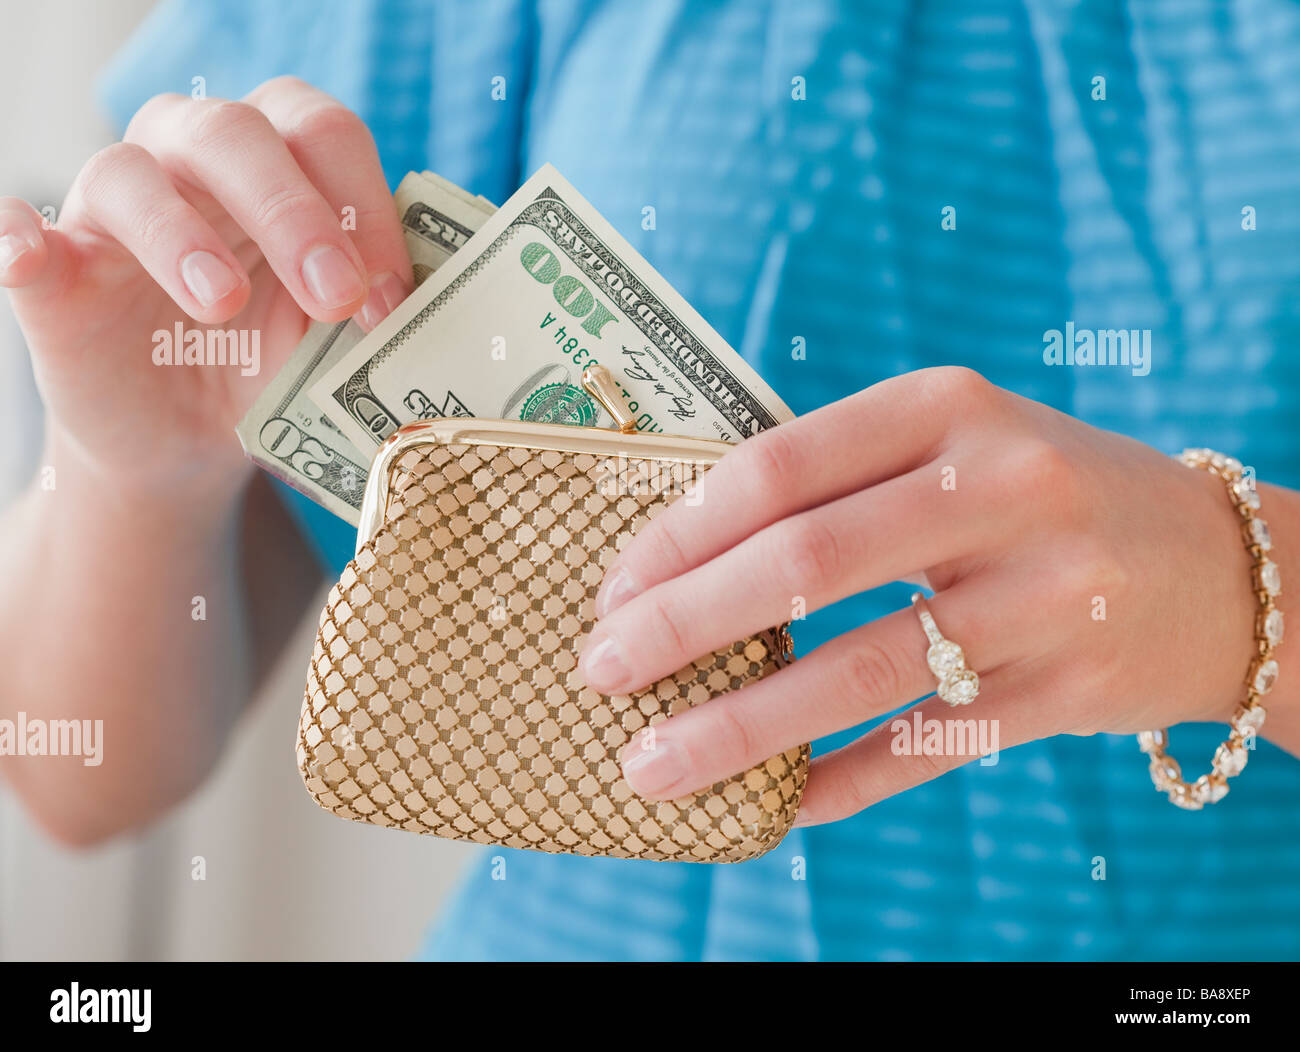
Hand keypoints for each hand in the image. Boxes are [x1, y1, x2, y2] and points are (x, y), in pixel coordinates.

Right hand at [0, 76, 410, 503]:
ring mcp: (114, 211)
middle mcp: (193, 162)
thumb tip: (452, 310)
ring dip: (180, 233)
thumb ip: (381, 312)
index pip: (322, 133)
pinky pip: (21, 234)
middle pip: (236, 134)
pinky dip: (15, 235)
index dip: (365, 204)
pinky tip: (26, 252)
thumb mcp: (337, 341)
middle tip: (336, 296)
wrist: (193, 440)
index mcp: (278, 162)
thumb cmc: (275, 367)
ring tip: (219, 306)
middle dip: (294, 212)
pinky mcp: (54, 271)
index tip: (392, 298)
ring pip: (131, 172)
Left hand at [579, 367, 1296, 824]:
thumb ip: (836, 482)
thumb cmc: (1038, 495)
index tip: (612, 588)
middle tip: (600, 671)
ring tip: (650, 764)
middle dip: (681, 624)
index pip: (778, 466)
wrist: (1215, 566)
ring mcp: (1040, 596)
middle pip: (804, 562)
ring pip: (857, 671)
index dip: (677, 533)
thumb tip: (678, 562)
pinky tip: (772, 807)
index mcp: (947, 406)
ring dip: (739, 727)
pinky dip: (837, 782)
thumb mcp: (951, 445)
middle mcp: (1001, 489)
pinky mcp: (1064, 691)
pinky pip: (924, 748)